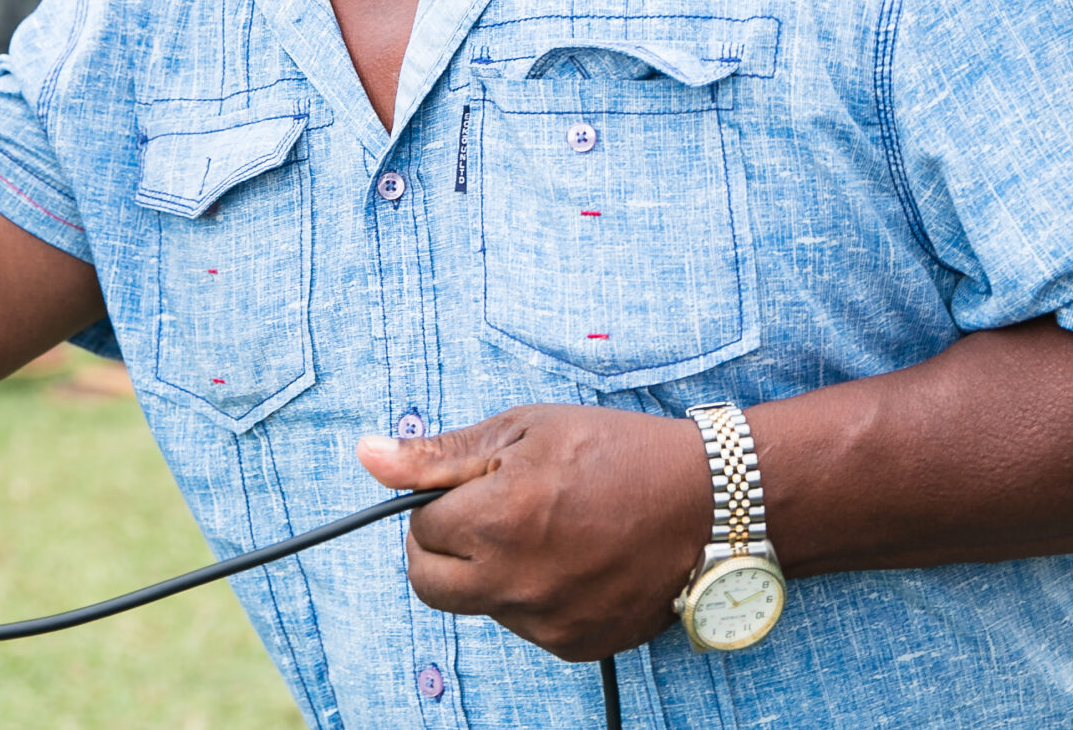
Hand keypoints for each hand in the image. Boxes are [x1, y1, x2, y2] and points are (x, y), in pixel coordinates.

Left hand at [357, 403, 711, 661]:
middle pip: (429, 584)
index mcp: (498, 519)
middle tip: (483, 518)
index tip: (478, 487)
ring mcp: (548, 620)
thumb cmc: (614, 451)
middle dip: (442, 550)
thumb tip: (367, 456)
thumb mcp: (524, 429)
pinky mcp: (576, 644)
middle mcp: (517, 580)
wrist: (706, 500)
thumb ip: (439, 454)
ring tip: (546, 531)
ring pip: (480, 604)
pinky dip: (532, 596)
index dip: (442, 502)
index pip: (419, 529)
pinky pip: (525, 624)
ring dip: (491, 573)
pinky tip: (571, 559)